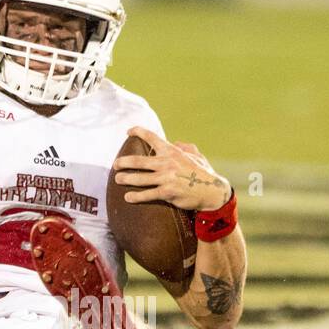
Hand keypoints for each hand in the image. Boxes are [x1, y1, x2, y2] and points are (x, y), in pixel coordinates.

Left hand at [112, 126, 231, 211]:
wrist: (213, 192)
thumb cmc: (203, 173)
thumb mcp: (196, 156)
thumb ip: (185, 147)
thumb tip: (175, 142)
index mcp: (172, 152)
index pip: (152, 137)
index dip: (138, 132)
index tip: (128, 131)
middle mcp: (167, 163)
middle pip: (138, 161)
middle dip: (123, 162)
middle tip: (115, 164)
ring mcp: (167, 178)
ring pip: (139, 178)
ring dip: (125, 179)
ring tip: (118, 179)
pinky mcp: (168, 192)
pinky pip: (147, 194)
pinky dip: (136, 196)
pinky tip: (128, 197)